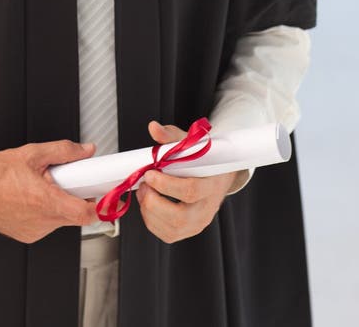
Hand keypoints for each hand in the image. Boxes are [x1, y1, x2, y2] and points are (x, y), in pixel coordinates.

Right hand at [0, 140, 98, 243]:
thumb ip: (65, 151)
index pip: (86, 214)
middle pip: (75, 215)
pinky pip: (47, 224)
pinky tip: (33, 197)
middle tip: (70, 180)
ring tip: (44, 186)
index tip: (105, 194)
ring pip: (61, 220)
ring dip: (60, 204)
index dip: (100, 204)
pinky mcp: (26, 236)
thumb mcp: (33, 153)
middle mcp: (41, 221)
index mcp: (45, 201)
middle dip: (77, 197)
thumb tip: (86, 151)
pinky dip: (47, 211)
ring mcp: (33, 231)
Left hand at [136, 121, 246, 243]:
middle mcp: (207, 209)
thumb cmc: (203, 159)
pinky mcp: (189, 231)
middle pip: (179, 217)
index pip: (189, 191)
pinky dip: (152, 222)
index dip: (166, 184)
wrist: (219, 175)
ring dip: (149, 212)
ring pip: (171, 229)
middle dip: (153, 202)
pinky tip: (149, 204)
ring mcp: (199, 223)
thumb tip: (153, 128)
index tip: (149, 173)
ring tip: (144, 192)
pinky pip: (167, 235)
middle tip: (144, 185)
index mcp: (211, 185)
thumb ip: (171, 136)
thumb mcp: (190, 143)